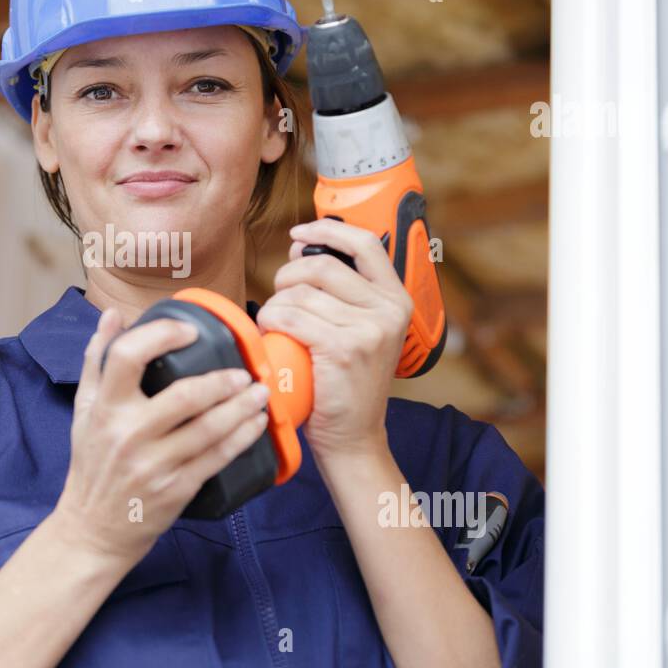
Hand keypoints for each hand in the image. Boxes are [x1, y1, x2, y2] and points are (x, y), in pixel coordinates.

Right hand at [54, 307, 272, 566]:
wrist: (93, 529)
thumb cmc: (91, 463)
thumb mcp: (84, 410)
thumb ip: (97, 360)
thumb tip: (112, 315)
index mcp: (105, 408)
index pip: (128, 356)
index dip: (162, 335)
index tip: (190, 331)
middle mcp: (129, 434)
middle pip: (184, 395)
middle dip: (223, 379)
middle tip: (243, 371)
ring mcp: (155, 464)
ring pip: (210, 428)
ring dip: (242, 406)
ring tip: (259, 391)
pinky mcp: (177, 489)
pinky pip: (218, 457)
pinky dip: (243, 437)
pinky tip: (256, 423)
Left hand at [256, 220, 413, 463]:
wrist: (353, 436)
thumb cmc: (345, 382)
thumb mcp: (359, 329)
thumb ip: (342, 292)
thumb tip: (301, 248)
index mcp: (396, 299)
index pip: (365, 243)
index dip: (326, 231)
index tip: (297, 235)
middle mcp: (389, 310)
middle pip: (321, 266)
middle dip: (287, 276)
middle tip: (279, 300)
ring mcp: (369, 329)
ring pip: (300, 294)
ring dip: (275, 306)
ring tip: (275, 326)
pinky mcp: (344, 349)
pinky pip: (291, 317)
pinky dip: (271, 321)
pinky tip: (271, 334)